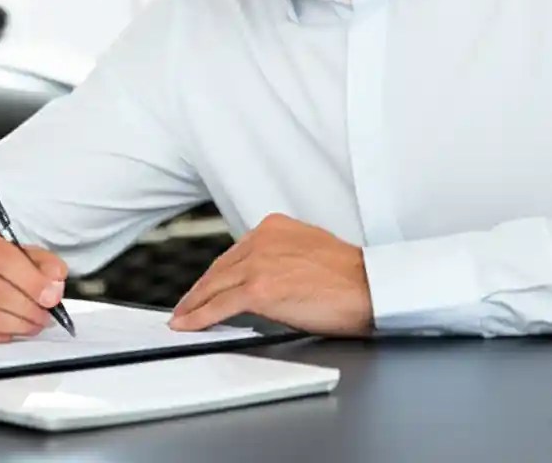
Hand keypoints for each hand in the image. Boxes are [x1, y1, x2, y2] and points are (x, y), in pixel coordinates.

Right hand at [0, 220, 67, 342]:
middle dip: (28, 308)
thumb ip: (41, 262)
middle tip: (45, 317)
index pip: (3, 258)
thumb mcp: (16, 251)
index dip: (32, 281)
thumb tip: (55, 280)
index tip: (51, 297)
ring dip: (15, 325)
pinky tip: (7, 333)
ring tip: (31, 325)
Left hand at [169, 213, 372, 335]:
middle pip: (219, 269)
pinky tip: (187, 325)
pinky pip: (219, 306)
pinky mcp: (258, 290)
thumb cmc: (350, 277)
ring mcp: (258, 264)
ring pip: (214, 287)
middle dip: (199, 291)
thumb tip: (261, 280)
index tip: (205, 287)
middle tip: (185, 306)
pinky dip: (198, 318)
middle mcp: (262, 240)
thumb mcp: (308, 251)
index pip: (234, 254)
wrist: (370, 287)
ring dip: (193, 306)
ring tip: (182, 318)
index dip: (216, 275)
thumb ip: (280, 258)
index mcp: (273, 227)